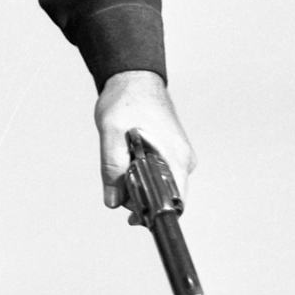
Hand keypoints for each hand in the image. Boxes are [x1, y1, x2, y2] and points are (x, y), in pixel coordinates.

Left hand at [93, 70, 194, 207]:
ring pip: (162, 186)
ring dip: (140, 187)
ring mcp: (179, 156)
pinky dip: (143, 176)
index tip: (132, 216)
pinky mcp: (172, 152)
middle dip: (142, 200)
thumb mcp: (111, 133)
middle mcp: (183, 160)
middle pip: (167, 197)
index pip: (174, 202)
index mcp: (176, 158)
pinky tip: (127, 163)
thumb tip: (112, 201)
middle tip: (117, 188)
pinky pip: (161, 174)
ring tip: (120, 169)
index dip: (154, 214)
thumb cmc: (125, 101)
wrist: (133, 77)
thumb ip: (111, 167)